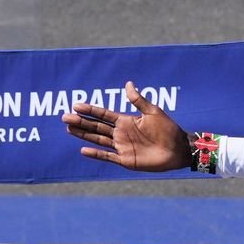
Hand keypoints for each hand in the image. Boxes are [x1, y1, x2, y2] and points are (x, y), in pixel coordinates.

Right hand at [63, 81, 191, 170]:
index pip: (103, 114)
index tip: (75, 105)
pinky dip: (96, 154)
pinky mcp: (126, 160)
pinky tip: (83, 150)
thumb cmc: (169, 130)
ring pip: (98, 139)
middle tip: (64, 117)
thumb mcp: (153, 112)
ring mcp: (122, 147)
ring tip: (68, 129)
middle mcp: (121, 133)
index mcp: (126, 121)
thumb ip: (138, 100)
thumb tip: (128, 83)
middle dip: (81, 122)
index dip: (90, 110)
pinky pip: (108, 156)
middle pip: (96, 126)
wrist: (179, 149)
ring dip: (84, 135)